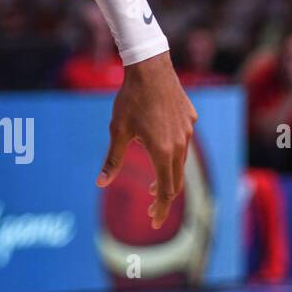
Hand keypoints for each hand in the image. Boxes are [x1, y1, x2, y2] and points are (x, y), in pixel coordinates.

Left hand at [96, 52, 197, 228]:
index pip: (167, 191)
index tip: (154, 222)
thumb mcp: (117, 131)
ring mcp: (188, 131)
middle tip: (151, 208)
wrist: (150, 68)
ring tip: (154, 184)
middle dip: (164, 197)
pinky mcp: (190, 119)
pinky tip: (159, 145)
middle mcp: (180, 144)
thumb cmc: (130, 100)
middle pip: (176, 180)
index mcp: (163, 152)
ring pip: (181, 161)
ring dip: (168, 175)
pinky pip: (183, 140)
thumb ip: (112, 160)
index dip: (161, 209)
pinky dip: (172, 152)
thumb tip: (100, 183)